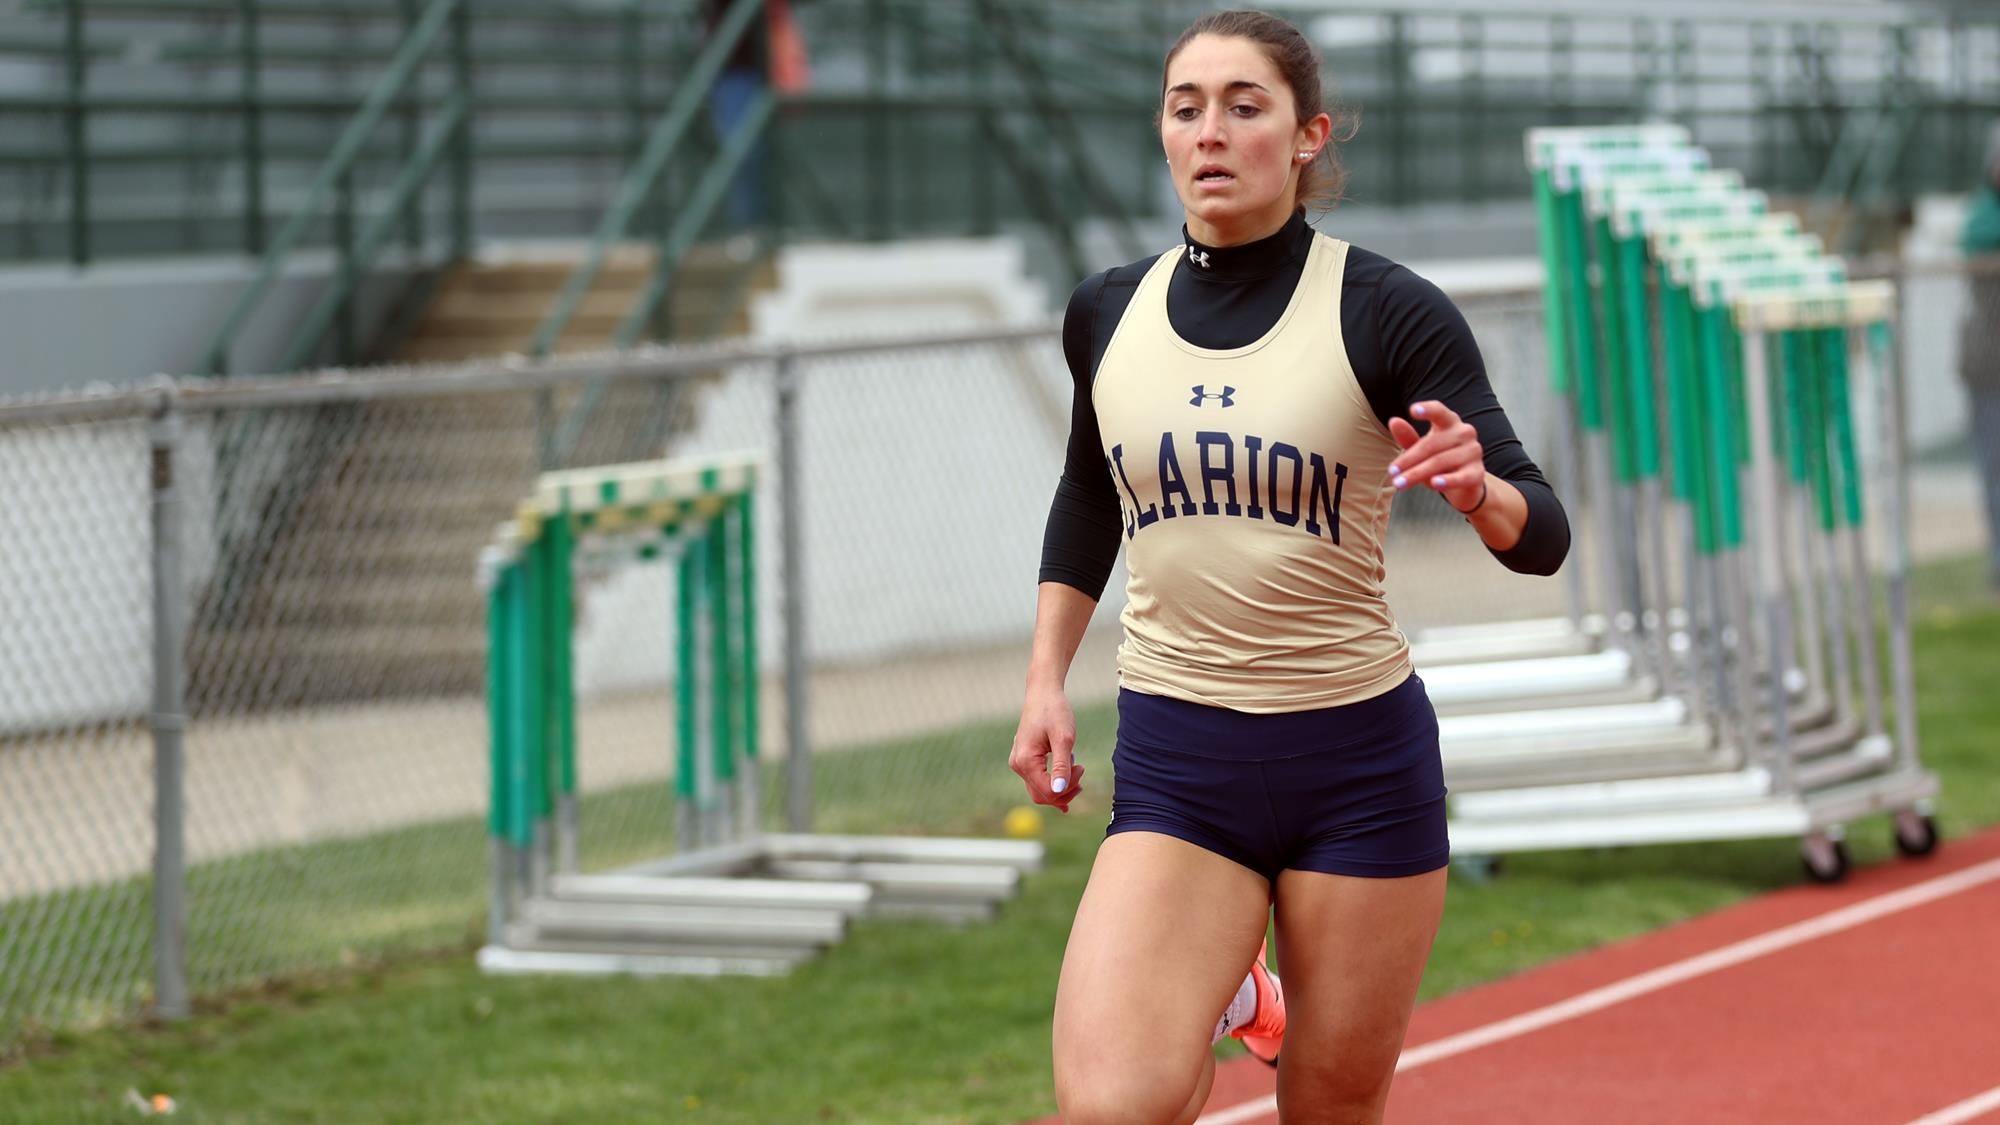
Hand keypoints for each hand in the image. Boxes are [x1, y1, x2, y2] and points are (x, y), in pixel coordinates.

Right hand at [1009, 687, 1085, 812]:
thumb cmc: (1055, 711)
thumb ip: (1061, 766)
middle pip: (1041, 795)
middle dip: (1064, 791)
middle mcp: (1018, 765)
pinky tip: (1068, 773)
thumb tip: (1059, 790)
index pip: (1047, 791)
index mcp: (1025, 761)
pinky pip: (1037, 780)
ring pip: (1039, 789)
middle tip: (1081, 772)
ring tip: (1075, 768)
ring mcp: (1018, 763)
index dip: (1067, 787)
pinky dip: (1053, 780)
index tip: (1082, 767)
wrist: (1043, 693)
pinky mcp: (1023, 759)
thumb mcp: (1064, 738)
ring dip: (1060, 786)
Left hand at [1387, 400, 1486, 512]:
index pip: (1439, 412)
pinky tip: (1435, 483)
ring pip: (1440, 461)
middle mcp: (1464, 433)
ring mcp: (1473, 452)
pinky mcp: (1477, 473)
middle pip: (1431, 444)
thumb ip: (1408, 437)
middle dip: (1408, 460)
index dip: (1427, 410)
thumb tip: (1394, 421)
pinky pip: (1460, 477)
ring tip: (1399, 484)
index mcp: (1450, 422)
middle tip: (1391, 472)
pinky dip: (1447, 480)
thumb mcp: (1421, 450)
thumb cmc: (1439, 462)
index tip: (1412, 410)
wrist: (1464, 485)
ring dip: (1417, 474)